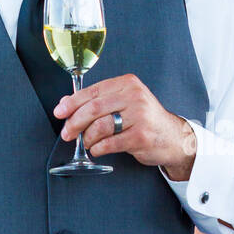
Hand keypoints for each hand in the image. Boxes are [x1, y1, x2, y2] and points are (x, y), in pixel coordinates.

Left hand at [53, 73, 197, 178]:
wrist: (174, 137)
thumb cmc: (145, 120)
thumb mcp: (124, 103)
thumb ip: (97, 100)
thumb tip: (65, 103)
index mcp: (128, 84)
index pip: (93, 91)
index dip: (72, 103)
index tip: (60, 112)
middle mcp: (135, 97)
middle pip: (94, 108)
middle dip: (75, 122)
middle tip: (67, 133)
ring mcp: (139, 117)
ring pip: (100, 126)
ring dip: (87, 137)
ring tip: (86, 142)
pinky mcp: (141, 136)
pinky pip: (110, 143)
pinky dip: (98, 148)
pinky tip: (97, 149)